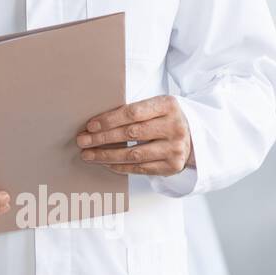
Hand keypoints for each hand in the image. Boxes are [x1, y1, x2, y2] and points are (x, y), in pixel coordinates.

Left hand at [75, 94, 195, 176]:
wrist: (193, 136)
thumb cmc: (164, 118)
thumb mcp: (155, 107)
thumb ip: (132, 112)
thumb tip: (95, 123)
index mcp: (168, 105)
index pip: (132, 112)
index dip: (109, 120)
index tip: (90, 125)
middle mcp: (174, 127)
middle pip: (131, 134)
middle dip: (102, 138)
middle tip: (82, 141)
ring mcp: (175, 148)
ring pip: (133, 154)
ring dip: (106, 155)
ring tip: (88, 155)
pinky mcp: (172, 166)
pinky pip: (140, 168)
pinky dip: (120, 166)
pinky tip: (105, 163)